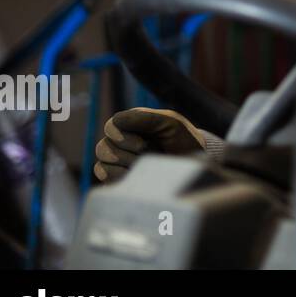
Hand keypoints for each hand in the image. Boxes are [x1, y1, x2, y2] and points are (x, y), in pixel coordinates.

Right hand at [93, 107, 208, 183]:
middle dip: (128, 153)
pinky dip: (119, 176)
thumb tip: (115, 121)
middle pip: (103, 147)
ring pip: (102, 163)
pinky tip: (136, 175)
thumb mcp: (171, 122)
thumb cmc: (183, 139)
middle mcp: (121, 142)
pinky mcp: (118, 178)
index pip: (111, 126)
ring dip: (126, 164)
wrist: (193, 164)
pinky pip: (105, 177)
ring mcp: (118, 161)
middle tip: (149, 155)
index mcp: (132, 124)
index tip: (142, 143)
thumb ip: (145, 118)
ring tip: (145, 165)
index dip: (121, 135)